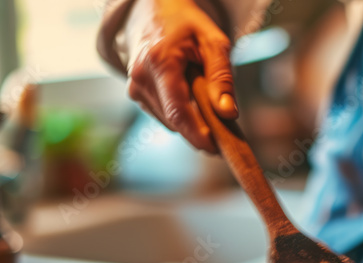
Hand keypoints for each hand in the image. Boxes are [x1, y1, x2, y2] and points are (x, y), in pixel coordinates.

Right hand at [124, 0, 237, 151]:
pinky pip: (164, 115)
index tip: (216, 148)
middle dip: (201, 129)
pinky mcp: (136, 93)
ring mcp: (135, 87)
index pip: (178, 111)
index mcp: (159, 61)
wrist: (153, 9)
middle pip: (175, 120)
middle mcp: (141, 77)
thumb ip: (222, 78)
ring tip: (205, 97)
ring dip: (192, 119)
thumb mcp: (213, 43)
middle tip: (225, 127)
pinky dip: (181, 113)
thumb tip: (228, 113)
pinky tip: (189, 94)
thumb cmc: (186, 23)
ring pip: (170, 121)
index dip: (198, 135)